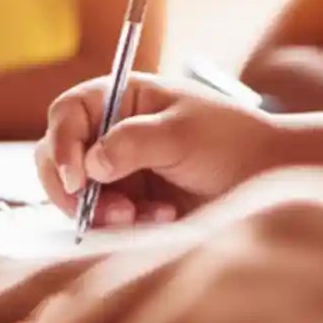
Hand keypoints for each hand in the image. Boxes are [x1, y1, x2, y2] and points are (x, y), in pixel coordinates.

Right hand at [37, 74, 278, 226]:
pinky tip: (161, 218)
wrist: (266, 178)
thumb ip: (133, 143)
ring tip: (141, 216)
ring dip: (99, 210)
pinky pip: (101, 218)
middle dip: (71, 187)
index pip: (67, 113)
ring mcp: (115, 169)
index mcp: (121, 98)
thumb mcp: (183, 133)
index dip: (63, 142)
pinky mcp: (126, 203)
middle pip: (56, 156)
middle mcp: (110, 132)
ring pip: (74, 194)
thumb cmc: (231, 141)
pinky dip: (121, 225)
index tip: (78, 177)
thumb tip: (90, 165)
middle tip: (101, 211)